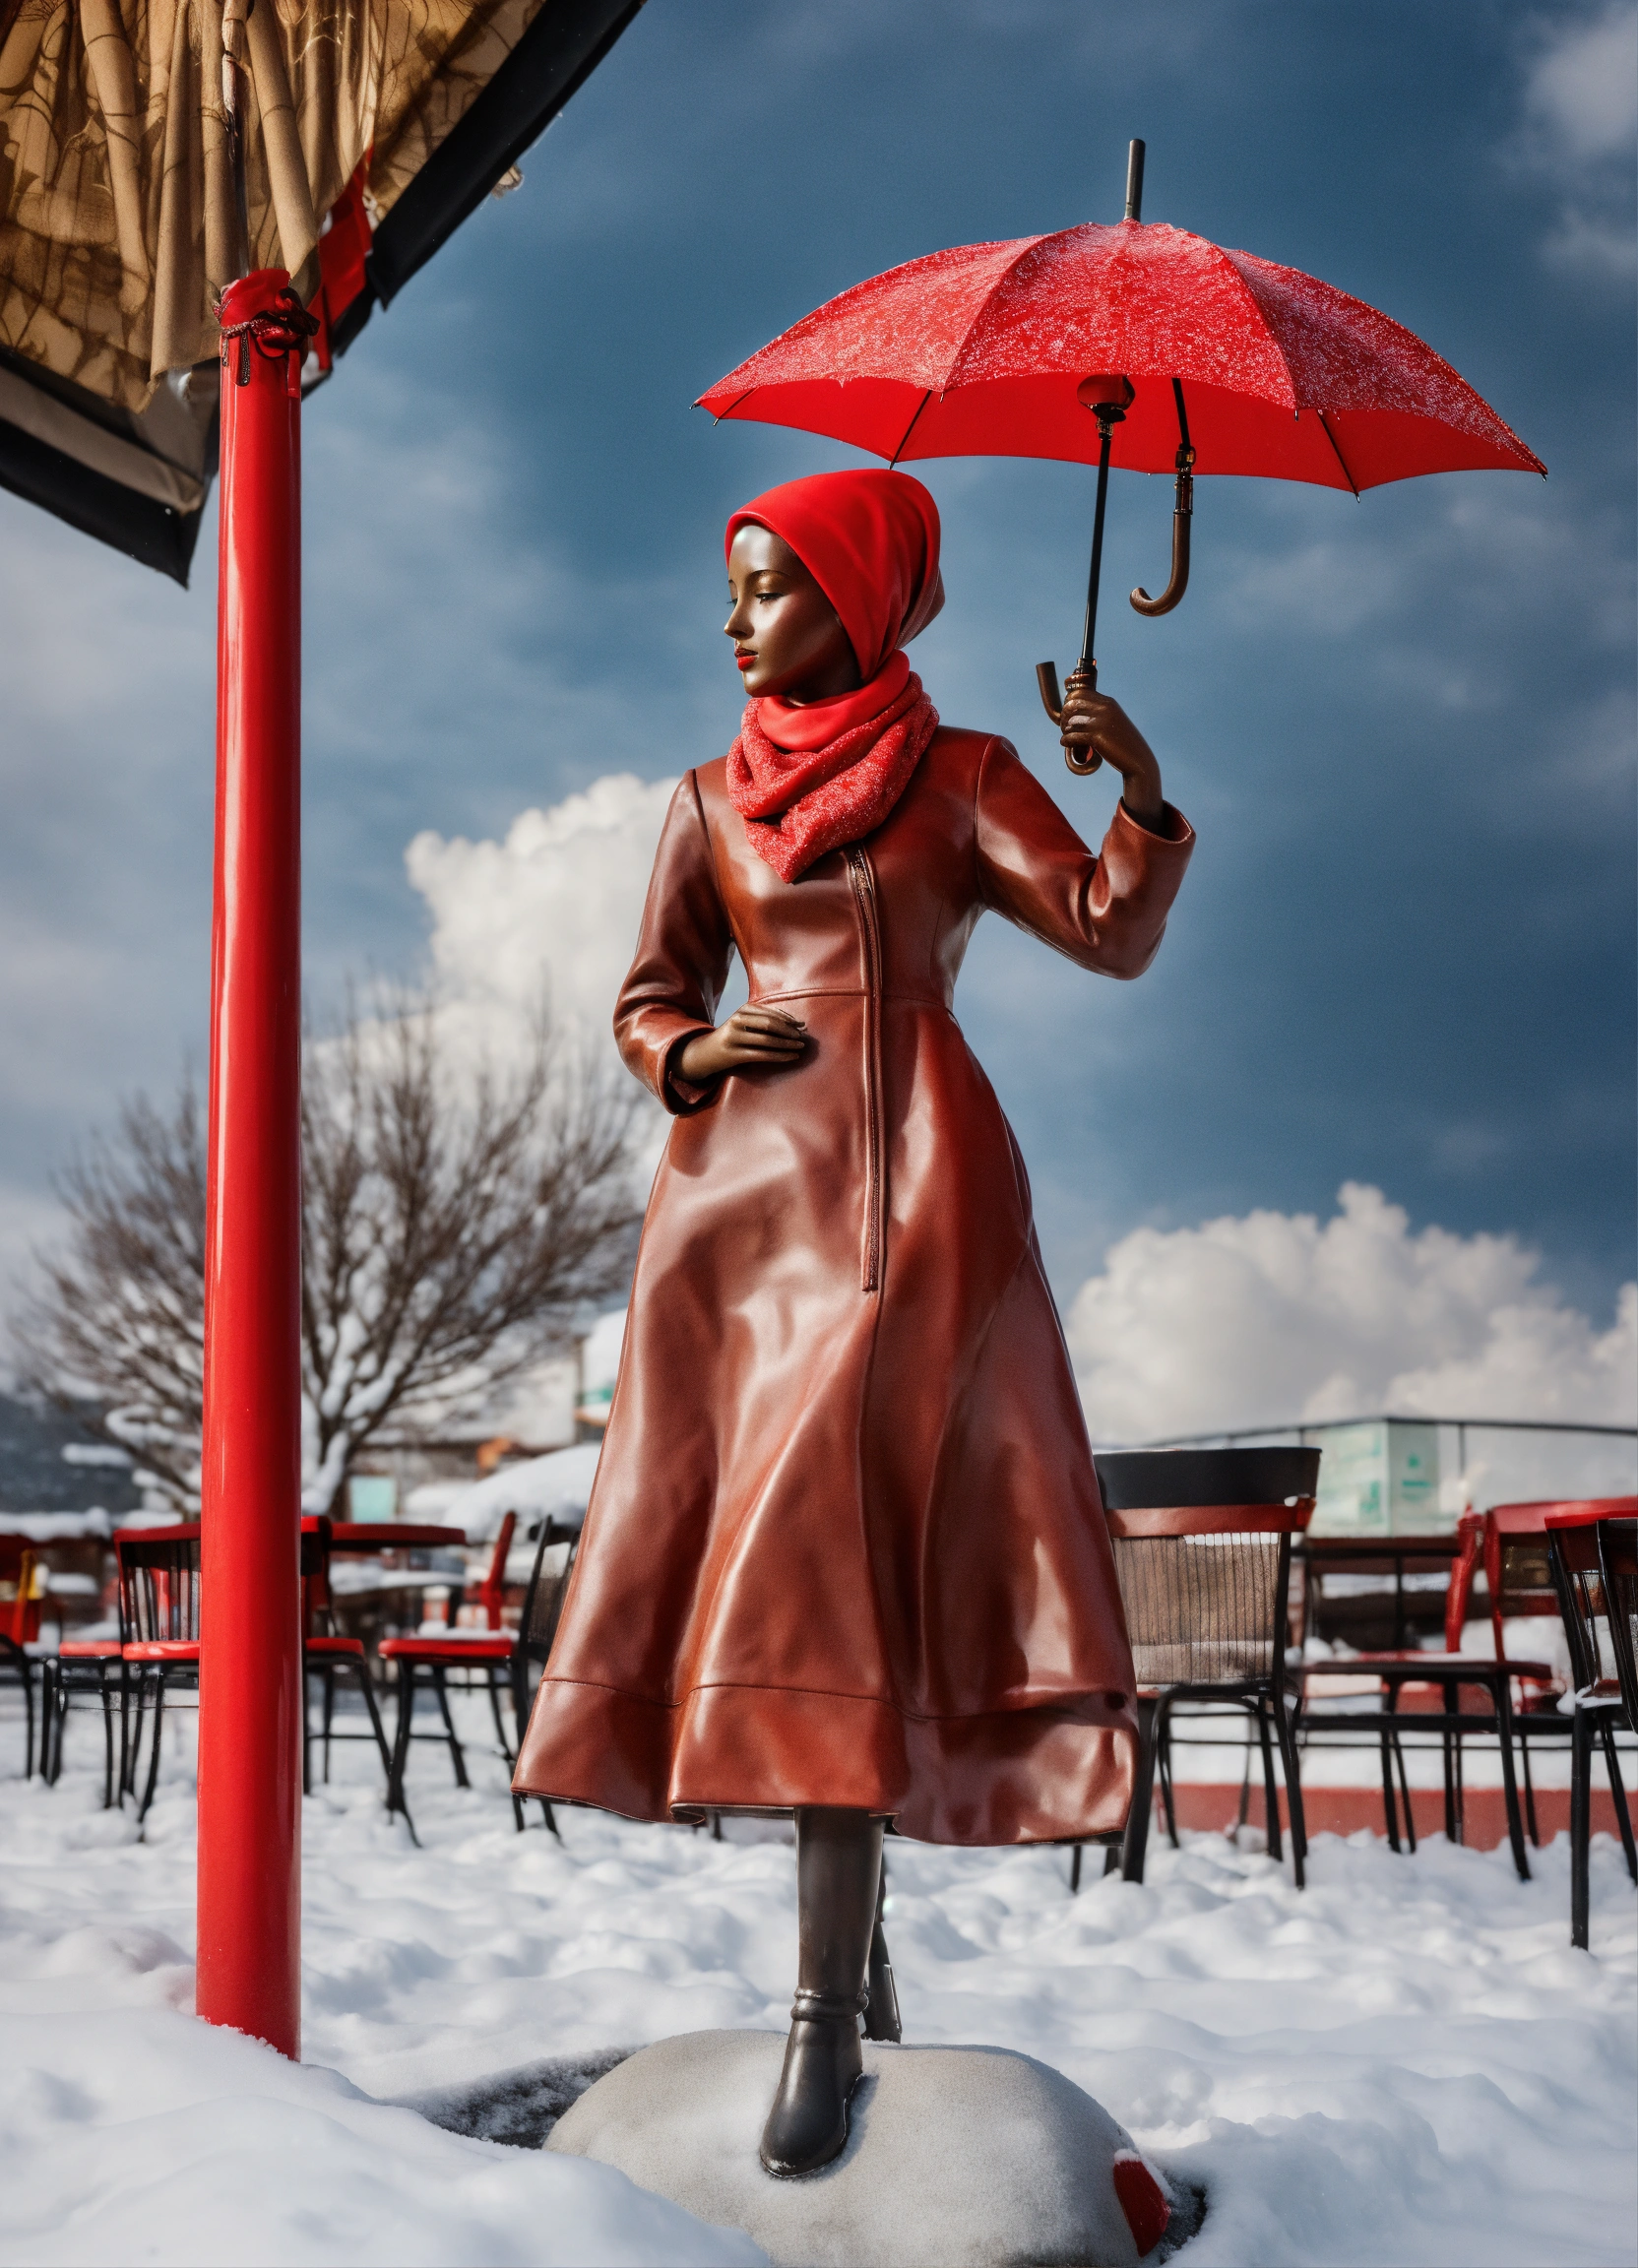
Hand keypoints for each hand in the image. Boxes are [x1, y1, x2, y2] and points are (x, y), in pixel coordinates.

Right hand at [679, 1004, 807, 1082]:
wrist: (705, 1053)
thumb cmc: (731, 1037)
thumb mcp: (744, 1022)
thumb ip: (765, 1020)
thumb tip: (797, 1023)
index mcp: (742, 1010)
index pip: (771, 1013)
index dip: (789, 1019)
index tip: (802, 1025)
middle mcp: (737, 1020)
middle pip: (770, 1024)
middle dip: (790, 1031)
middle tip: (802, 1037)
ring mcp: (734, 1037)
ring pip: (768, 1040)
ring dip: (787, 1044)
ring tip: (800, 1047)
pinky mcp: (735, 1054)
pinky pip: (763, 1055)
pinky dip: (780, 1056)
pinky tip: (791, 1057)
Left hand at [1059, 684, 1163, 825]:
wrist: (1138, 760)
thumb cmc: (1123, 743)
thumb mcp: (1113, 721)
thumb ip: (1098, 714)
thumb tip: (1074, 714)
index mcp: (1108, 703)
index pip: (1080, 693)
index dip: (1069, 703)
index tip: (1069, 715)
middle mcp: (1104, 708)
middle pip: (1071, 704)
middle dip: (1065, 716)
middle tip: (1066, 728)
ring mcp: (1100, 722)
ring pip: (1071, 721)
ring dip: (1066, 731)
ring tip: (1069, 738)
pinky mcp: (1097, 737)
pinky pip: (1072, 736)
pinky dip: (1066, 740)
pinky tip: (1066, 744)